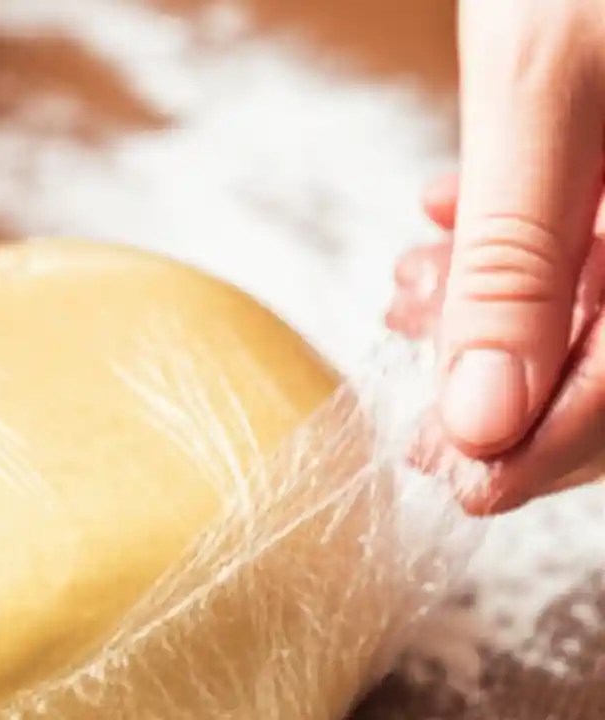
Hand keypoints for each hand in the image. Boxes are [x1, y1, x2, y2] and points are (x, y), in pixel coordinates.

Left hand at [410, 0, 604, 514]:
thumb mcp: (548, 88)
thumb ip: (520, 259)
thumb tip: (483, 417)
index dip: (554, 449)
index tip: (461, 483)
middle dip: (511, 387)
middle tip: (420, 419)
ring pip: (603, 295)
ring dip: (499, 315)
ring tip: (413, 300)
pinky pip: (596, 227)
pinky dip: (519, 243)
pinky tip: (449, 227)